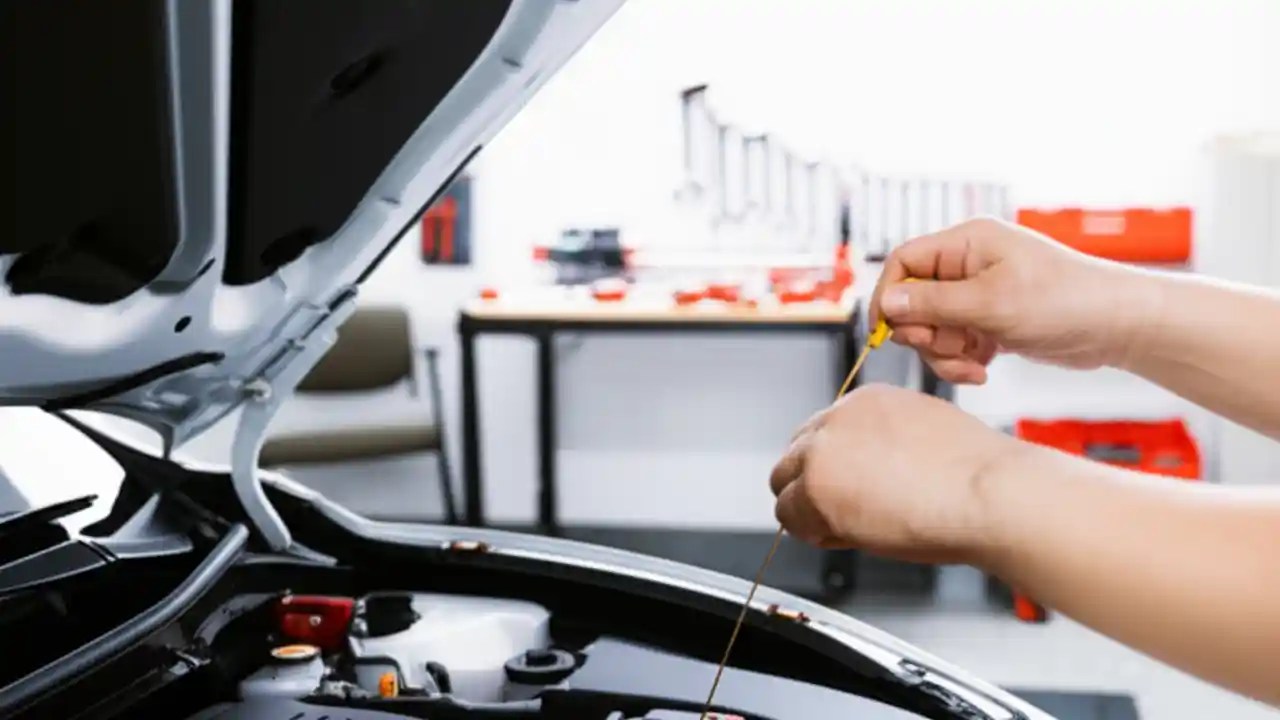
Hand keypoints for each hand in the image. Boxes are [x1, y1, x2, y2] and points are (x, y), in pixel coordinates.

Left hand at [770, 384, 1018, 563]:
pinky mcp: (817, 488)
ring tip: (852, 527)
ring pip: (785, 486)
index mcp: (867, 401)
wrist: (990, 494)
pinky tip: (849, 536)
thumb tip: (872, 469)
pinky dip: (812, 533)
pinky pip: (790, 518)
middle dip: (813, 486)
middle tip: (843, 512)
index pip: (822, 434)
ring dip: (809, 511)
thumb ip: (886, 443)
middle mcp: (839, 419)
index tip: (846, 488)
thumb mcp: (926, 435)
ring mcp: (824, 452)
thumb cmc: (977, 476)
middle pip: (795, 455)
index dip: (832, 468)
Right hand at [870, 217, 1161, 383]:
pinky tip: (984, 368)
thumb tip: (887, 303)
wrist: (1117, 325)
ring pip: (933, 327)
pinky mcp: (991, 321)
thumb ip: (933, 303)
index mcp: (967, 244)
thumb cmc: (1064, 301)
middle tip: (946, 349)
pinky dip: (962, 360)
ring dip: (944, 353)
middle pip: (914, 300)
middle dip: (924, 333)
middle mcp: (969, 265)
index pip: (904, 263)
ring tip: (972, 366)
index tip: (890, 330)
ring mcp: (979, 294)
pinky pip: (955, 343)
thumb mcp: (990, 303)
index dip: (890, 296)